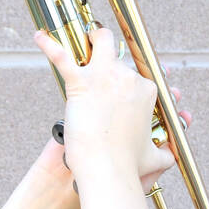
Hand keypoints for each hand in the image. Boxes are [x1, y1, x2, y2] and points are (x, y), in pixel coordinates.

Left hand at [32, 26, 189, 188]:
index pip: (139, 74)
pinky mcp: (81, 82)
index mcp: (147, 92)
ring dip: (93, 37)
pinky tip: (39, 37)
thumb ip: (164, 153)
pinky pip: (61, 56)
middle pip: (118, 58)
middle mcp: (129, 78)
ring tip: (84, 38)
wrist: (107, 171)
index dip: (127, 79)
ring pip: (101, 40)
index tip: (119, 85)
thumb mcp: (154, 159)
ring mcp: (105, 76)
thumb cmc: (128, 167)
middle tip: (97, 69)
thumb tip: (169, 156)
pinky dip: (48, 45)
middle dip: (108, 62)